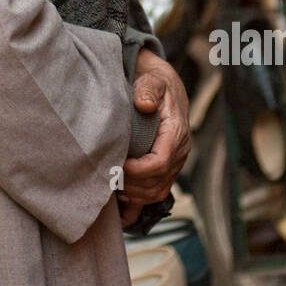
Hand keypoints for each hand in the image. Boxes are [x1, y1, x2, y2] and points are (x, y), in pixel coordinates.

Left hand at [118, 48, 190, 227]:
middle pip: (157, 183)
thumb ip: (148, 90)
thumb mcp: (153, 80)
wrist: (167, 87)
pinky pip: (157, 194)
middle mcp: (179, 152)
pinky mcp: (166, 169)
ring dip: (134, 195)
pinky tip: (121, 206)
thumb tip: (144, 104)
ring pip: (156, 192)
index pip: (159, 163)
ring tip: (111, 188)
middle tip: (107, 178)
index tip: (116, 165)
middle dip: (131, 185)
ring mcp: (174, 163)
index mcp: (176, 133)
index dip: (136, 170)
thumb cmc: (156, 83)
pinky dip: (139, 204)